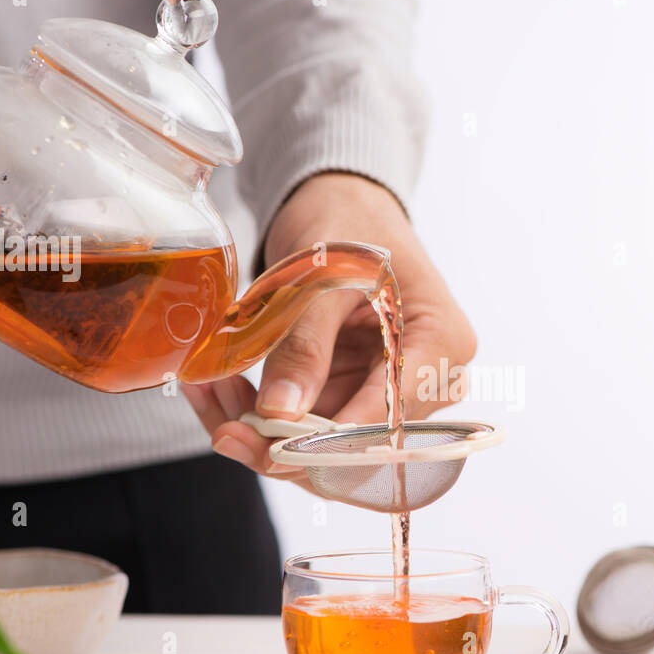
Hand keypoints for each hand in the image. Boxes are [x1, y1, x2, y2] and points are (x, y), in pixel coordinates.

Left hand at [183, 172, 476, 478]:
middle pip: (361, 446)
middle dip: (289, 444)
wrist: (341, 206)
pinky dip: (263, 417)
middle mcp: (428, 381)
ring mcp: (390, 394)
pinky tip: (221, 393)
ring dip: (266, 432)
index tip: (269, 442)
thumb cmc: (347, 223)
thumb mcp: (323, 275)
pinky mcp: (354, 396)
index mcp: (442, 344)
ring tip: (211, 394)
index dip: (331, 439)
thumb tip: (279, 412)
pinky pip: (309, 426)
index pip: (391, 416)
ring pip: (327, 446)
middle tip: (224, 429)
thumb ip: (305, 343)